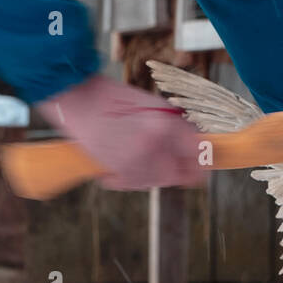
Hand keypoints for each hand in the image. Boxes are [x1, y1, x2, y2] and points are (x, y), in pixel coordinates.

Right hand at [36, 74, 205, 189]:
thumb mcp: (154, 105)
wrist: (78, 100)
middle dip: (181, 171)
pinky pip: (137, 184)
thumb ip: (178, 126)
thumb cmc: (115, 98)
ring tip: (145, 158)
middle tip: (177, 166)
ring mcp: (134, 161)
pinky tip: (128, 164)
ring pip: (158, 181)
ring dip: (157, 175)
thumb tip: (199, 145)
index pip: (198, 152)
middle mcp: (152, 146)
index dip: (204, 160)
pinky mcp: (117, 172)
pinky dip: (136, 179)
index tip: (204, 165)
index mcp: (165, 125)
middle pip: (180, 174)